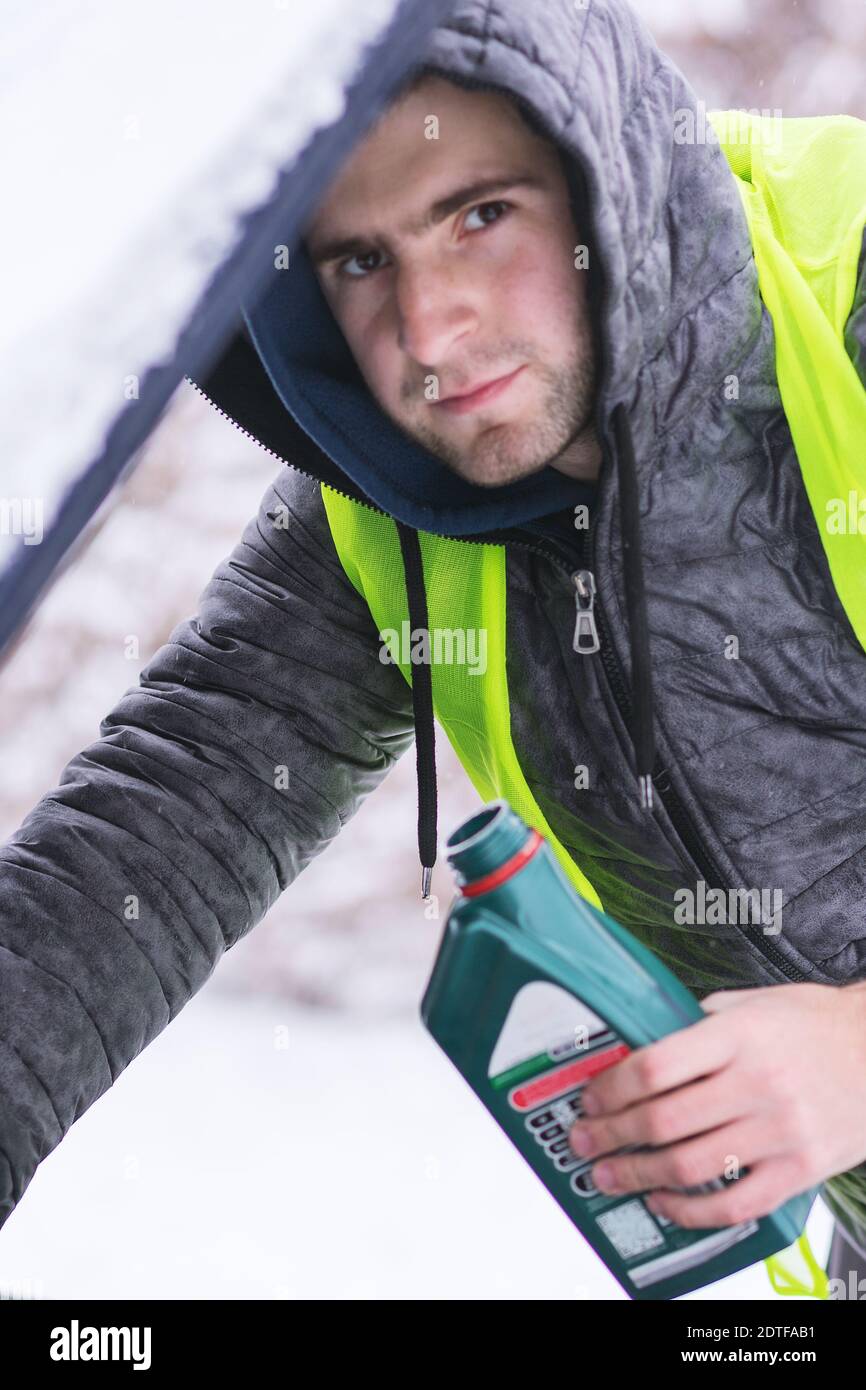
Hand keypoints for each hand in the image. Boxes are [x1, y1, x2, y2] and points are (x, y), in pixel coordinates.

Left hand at [567, 981, 865, 1226]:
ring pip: (690, 1166)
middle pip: (663, 1120)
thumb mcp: (756, 1003)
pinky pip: (734, 1203)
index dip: (611, 1087)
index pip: (656, 1066)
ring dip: (638, 1175)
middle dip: (611, 1135)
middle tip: (584, 1141)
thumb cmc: (818, 1024)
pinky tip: (665, 1203)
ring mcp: (779, 1131)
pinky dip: (691, 1211)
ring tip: (609, 1176)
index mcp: (739, 1036)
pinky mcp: (799, 1169)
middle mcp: (756, 1083)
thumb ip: (704, 1022)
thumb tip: (648, 1041)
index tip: (590, 1098)